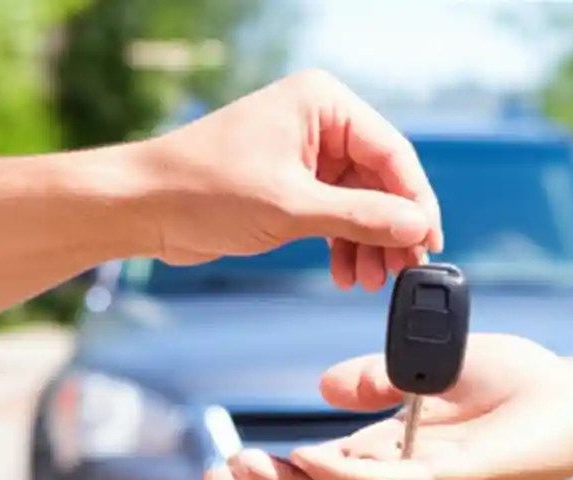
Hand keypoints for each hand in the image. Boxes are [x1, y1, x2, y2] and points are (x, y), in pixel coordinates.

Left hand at [130, 69, 442, 289]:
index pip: (391, 153)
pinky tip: (346, 274)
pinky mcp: (291, 183)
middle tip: (404, 273)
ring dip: (368, 243)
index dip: (415, 202)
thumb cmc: (203, 189)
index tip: (430, 243)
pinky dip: (343, 243)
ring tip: (371, 282)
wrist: (142, 207)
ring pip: (360, 202)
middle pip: (380, 180)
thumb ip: (361, 217)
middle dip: (390, 230)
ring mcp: (305, 153)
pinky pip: (335, 214)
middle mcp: (319, 121)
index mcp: (322, 103)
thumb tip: (418, 227)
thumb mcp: (292, 207)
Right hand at [203, 335, 572, 479]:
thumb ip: (377, 378)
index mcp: (398, 457)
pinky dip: (355, 477)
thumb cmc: (516, 387)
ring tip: (258, 467)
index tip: (226, 464)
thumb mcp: (429, 369)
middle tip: (228, 469)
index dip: (278, 470)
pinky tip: (318, 462)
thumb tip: (324, 389)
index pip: (328, 472)